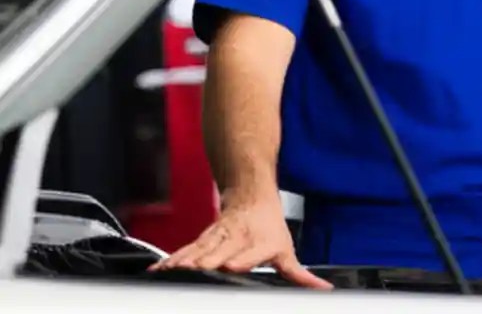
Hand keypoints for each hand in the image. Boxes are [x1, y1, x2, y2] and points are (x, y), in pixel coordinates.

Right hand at [148, 191, 330, 289]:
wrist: (251, 193)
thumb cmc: (269, 225)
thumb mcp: (286, 249)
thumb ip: (299, 274)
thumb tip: (321, 289)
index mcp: (260, 243)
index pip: (251, 253)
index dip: (242, 260)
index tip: (232, 266)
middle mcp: (237, 238)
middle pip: (220, 252)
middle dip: (207, 263)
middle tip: (194, 270)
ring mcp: (218, 237)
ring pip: (199, 249)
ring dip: (185, 260)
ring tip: (171, 271)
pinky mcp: (203, 237)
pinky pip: (185, 249)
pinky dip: (171, 259)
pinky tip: (159, 269)